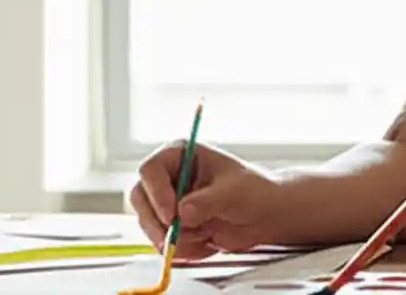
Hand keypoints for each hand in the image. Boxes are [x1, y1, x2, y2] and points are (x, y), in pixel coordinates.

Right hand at [129, 142, 282, 258]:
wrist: (266, 215)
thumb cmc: (254, 191)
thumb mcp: (233, 192)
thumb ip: (207, 201)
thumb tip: (183, 212)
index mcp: (181, 155)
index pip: (151, 169)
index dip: (156, 192)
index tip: (171, 214)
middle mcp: (169, 177)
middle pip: (139, 198)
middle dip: (157, 222)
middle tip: (176, 237)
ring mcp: (168, 203)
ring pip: (148, 223)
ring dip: (175, 237)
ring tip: (206, 234)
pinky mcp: (172, 226)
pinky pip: (162, 242)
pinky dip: (183, 249)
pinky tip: (207, 243)